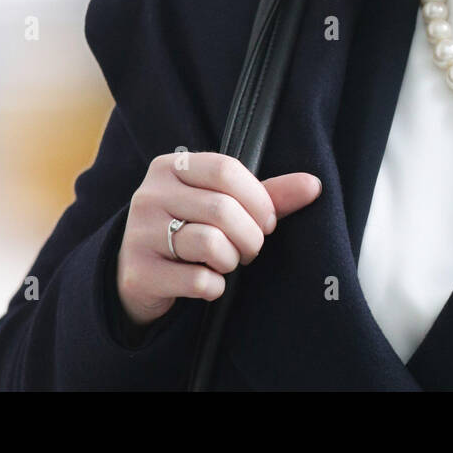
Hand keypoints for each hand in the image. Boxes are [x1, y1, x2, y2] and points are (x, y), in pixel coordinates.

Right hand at [116, 152, 321, 328]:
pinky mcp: (138, 273)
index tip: (268, 221)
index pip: (225, 170)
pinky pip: (196, 280)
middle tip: (252, 249)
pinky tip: (210, 282)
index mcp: (172, 166)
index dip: (258, 198)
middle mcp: (149, 195)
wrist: (141, 273)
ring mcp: (139, 234)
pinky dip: (215, 286)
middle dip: (251, 236)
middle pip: (222, 209)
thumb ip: (269, 194)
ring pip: (209, 243)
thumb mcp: (226, 203)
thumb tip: (314, 185)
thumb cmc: (191, 228)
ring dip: (232, 260)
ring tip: (229, 262)